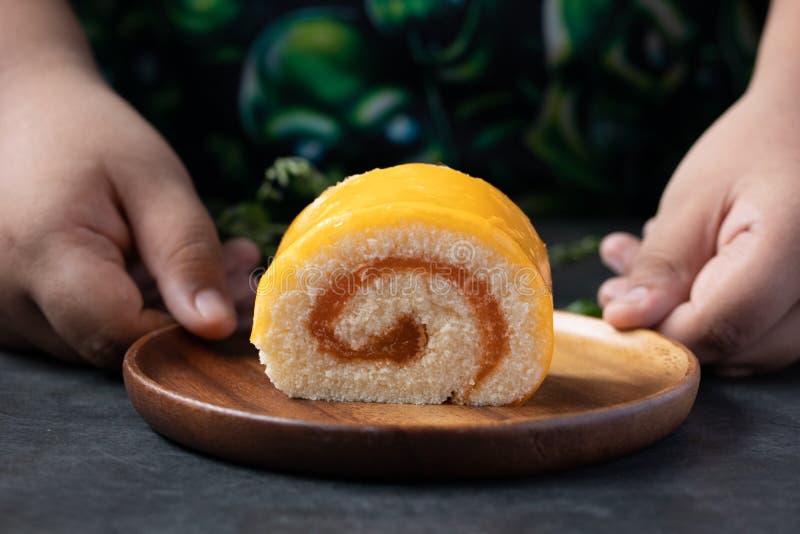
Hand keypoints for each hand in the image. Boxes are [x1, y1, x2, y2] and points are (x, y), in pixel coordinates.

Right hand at [0, 61, 258, 366]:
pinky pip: (84, 330)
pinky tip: (164, 266)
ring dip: (167, 310)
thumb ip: (187, 255)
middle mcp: (7, 301)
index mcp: (42, 257)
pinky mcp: (12, 317)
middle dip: (188, 316)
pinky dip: (133, 306)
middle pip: (117, 344)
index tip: (237, 292)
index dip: (187, 329)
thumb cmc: (90, 136)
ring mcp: (3, 315)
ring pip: (104, 341)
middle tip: (239, 266)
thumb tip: (217, 328)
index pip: (126, 338)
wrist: (20, 115)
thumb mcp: (156, 182)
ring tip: (216, 259)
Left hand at [598, 89, 799, 375]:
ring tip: (644, 268)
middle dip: (668, 325)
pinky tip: (683, 275)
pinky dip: (715, 314)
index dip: (661, 330)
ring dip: (687, 319)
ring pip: (752, 349)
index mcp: (795, 247)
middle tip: (618, 286)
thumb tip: (623, 321)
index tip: (617, 310)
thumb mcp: (692, 200)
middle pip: (739, 348)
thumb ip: (660, 267)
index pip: (721, 325)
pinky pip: (765, 334)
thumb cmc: (752, 149)